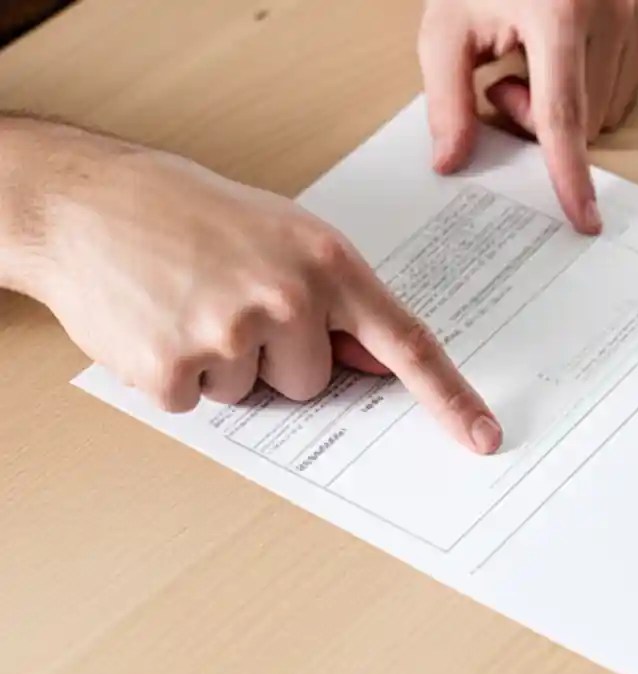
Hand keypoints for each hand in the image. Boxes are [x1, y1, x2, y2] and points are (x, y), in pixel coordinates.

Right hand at [14, 123, 502, 453]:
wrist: (86, 202)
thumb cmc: (190, 213)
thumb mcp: (284, 235)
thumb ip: (337, 298)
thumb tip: (379, 364)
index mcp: (328, 263)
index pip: (406, 343)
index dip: (449, 396)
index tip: (482, 437)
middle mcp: (289, 298)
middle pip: (315, 381)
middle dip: (277, 356)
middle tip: (230, 299)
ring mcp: (230, 335)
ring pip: (256, 394)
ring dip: (225, 362)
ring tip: (189, 300)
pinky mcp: (174, 371)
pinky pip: (200, 403)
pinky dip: (179, 375)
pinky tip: (158, 322)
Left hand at [419, 0, 637, 233]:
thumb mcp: (446, 28)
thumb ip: (445, 100)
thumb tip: (451, 163)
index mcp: (557, 12)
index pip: (563, 116)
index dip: (570, 175)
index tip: (583, 217)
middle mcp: (609, 10)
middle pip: (584, 119)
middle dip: (538, 117)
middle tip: (505, 79)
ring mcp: (636, 11)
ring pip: (608, 110)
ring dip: (569, 104)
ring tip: (533, 59)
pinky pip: (626, 87)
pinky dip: (593, 86)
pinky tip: (563, 53)